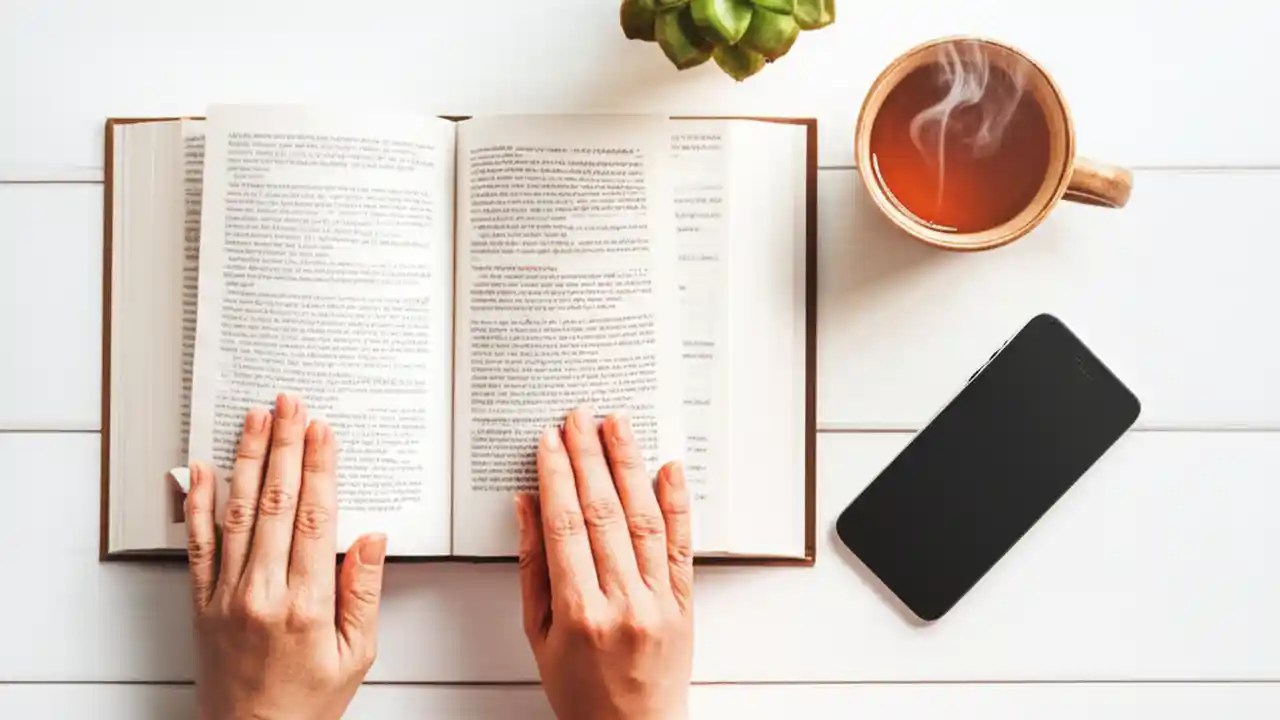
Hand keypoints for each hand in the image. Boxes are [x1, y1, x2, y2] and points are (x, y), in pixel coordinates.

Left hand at [184, 394, 386, 719]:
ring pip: (235, 513)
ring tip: (254, 419)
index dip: (319, 468)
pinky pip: (197, 544)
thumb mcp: (356, 654)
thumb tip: (369, 540)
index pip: (313, 517)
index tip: (323, 432)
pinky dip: (198, 503)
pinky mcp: (201, 602)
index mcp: (305, 604)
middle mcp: (260, 592)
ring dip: (245, 459)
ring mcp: (226, 595)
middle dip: (284, 445)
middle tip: (290, 405)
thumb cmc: (307, 703)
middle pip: (274, 502)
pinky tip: (203, 469)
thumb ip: (363, 593)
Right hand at [517, 407, 692, 719]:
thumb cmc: (580, 690)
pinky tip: (668, 468)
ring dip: (629, 464)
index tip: (549, 440)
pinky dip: (676, 502)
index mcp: (580, 613)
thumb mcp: (540, 635)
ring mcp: (660, 601)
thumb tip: (528, 508)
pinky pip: (682, 544)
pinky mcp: (685, 602)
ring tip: (617, 425)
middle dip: (589, 456)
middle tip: (579, 416)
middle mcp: (624, 602)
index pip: (565, 526)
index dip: (556, 476)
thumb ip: (534, 568)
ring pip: (644, 518)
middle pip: (603, 512)